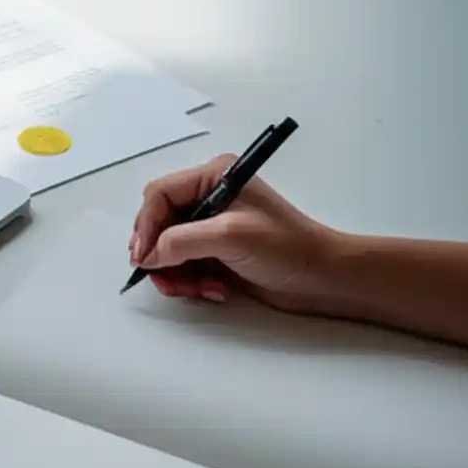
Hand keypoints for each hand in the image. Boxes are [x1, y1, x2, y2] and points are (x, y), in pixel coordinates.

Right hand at [129, 153, 335, 311]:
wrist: (323, 278)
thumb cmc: (286, 247)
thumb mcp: (229, 237)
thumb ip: (181, 241)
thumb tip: (147, 257)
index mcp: (213, 178)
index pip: (159, 194)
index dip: (146, 226)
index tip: (143, 259)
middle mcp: (208, 197)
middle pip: (158, 223)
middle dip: (160, 255)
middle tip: (170, 281)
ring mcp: (210, 226)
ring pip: (166, 249)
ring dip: (177, 274)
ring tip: (201, 289)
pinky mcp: (214, 251)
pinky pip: (183, 265)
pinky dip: (190, 281)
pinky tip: (215, 290)